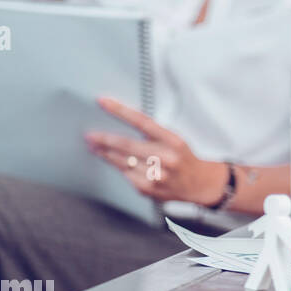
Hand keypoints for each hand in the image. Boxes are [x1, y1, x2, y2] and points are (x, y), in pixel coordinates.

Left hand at [84, 96, 226, 204]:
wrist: (200, 185)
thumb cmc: (183, 158)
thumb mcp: (173, 139)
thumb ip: (151, 132)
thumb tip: (120, 121)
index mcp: (172, 140)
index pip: (142, 121)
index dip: (120, 110)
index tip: (103, 102)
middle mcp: (165, 158)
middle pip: (126, 144)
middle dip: (104, 139)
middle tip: (90, 135)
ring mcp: (156, 175)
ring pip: (122, 161)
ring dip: (105, 153)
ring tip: (94, 146)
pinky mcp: (149, 188)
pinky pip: (125, 174)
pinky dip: (117, 166)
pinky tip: (111, 160)